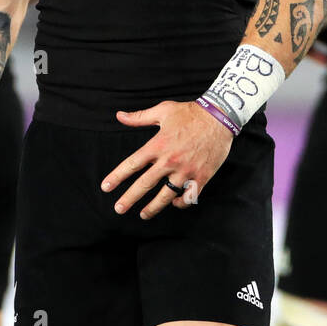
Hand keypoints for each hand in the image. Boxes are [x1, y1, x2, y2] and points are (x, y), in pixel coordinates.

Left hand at [106, 100, 232, 218]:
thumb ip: (139, 117)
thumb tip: (119, 116)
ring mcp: (186, 170)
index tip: (106, 187)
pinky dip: (180, 203)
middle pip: (144, 184)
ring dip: (153, 208)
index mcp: (158, 145)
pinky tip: (174, 203)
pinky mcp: (201, 176)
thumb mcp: (163, 111)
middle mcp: (169, 160)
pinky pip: (188, 196)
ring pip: (165, 195)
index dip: (117, 177)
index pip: (132, 164)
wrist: (220, 117)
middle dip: (129, 198)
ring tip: (143, 214)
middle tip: (119, 209)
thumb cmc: (190, 113)